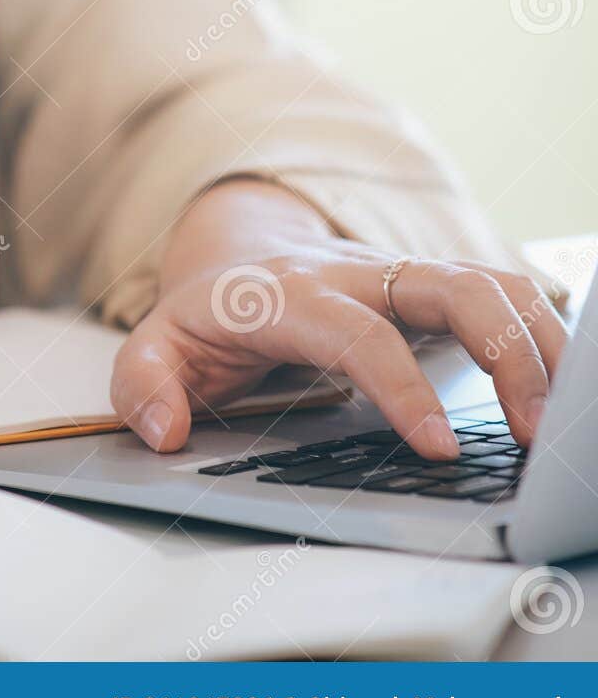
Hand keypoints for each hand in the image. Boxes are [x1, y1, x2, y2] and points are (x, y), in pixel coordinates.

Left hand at [110, 181, 565, 461]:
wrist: (235, 252)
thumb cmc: (204, 315)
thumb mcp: (152, 345)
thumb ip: (141, 385)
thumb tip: (163, 430)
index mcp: (284, 293)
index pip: (354, 331)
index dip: (399, 384)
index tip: (437, 445)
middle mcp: (351, 273)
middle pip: (449, 285)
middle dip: (503, 350)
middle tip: (532, 430)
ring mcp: (399, 273)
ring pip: (490, 282)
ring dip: (539, 342)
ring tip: (558, 419)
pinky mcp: (430, 285)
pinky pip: (503, 293)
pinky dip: (541, 331)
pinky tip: (560, 384)